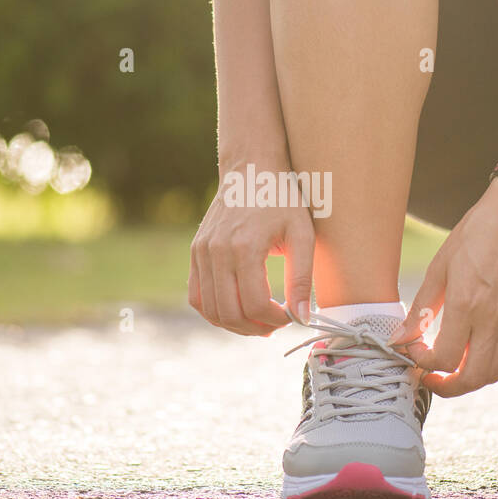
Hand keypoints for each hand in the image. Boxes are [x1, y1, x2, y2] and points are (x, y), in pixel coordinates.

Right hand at [188, 174, 313, 335]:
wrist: (250, 170)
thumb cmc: (281, 199)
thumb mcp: (302, 234)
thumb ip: (302, 277)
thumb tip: (302, 318)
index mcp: (245, 246)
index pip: (255, 304)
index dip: (275, 320)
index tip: (290, 317)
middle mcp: (216, 251)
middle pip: (229, 312)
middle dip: (256, 328)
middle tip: (275, 325)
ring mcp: (201, 252)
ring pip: (210, 309)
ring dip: (235, 325)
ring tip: (258, 322)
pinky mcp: (195, 252)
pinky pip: (196, 296)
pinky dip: (214, 311)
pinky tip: (237, 310)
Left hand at [390, 179, 497, 396]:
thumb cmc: (476, 235)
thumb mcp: (440, 267)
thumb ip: (421, 307)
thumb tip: (400, 337)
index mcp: (466, 304)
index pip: (445, 357)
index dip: (424, 363)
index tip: (414, 351)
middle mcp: (492, 319)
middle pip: (471, 377)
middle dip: (445, 386)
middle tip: (428, 377)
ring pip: (493, 374)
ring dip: (468, 383)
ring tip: (450, 373)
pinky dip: (493, 371)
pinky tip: (477, 363)